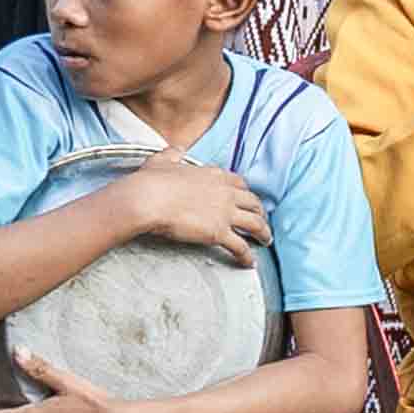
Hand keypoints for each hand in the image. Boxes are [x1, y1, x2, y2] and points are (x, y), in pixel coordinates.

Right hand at [120, 149, 269, 265]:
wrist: (147, 199)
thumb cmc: (151, 182)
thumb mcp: (162, 161)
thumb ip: (173, 154)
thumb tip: (177, 149)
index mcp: (214, 176)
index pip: (239, 183)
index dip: (245, 193)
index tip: (247, 199)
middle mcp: (225, 193)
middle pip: (253, 203)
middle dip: (260, 213)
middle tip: (262, 221)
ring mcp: (224, 213)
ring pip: (255, 224)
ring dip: (264, 234)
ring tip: (266, 241)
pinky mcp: (219, 232)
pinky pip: (240, 246)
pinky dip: (247, 256)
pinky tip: (249, 263)